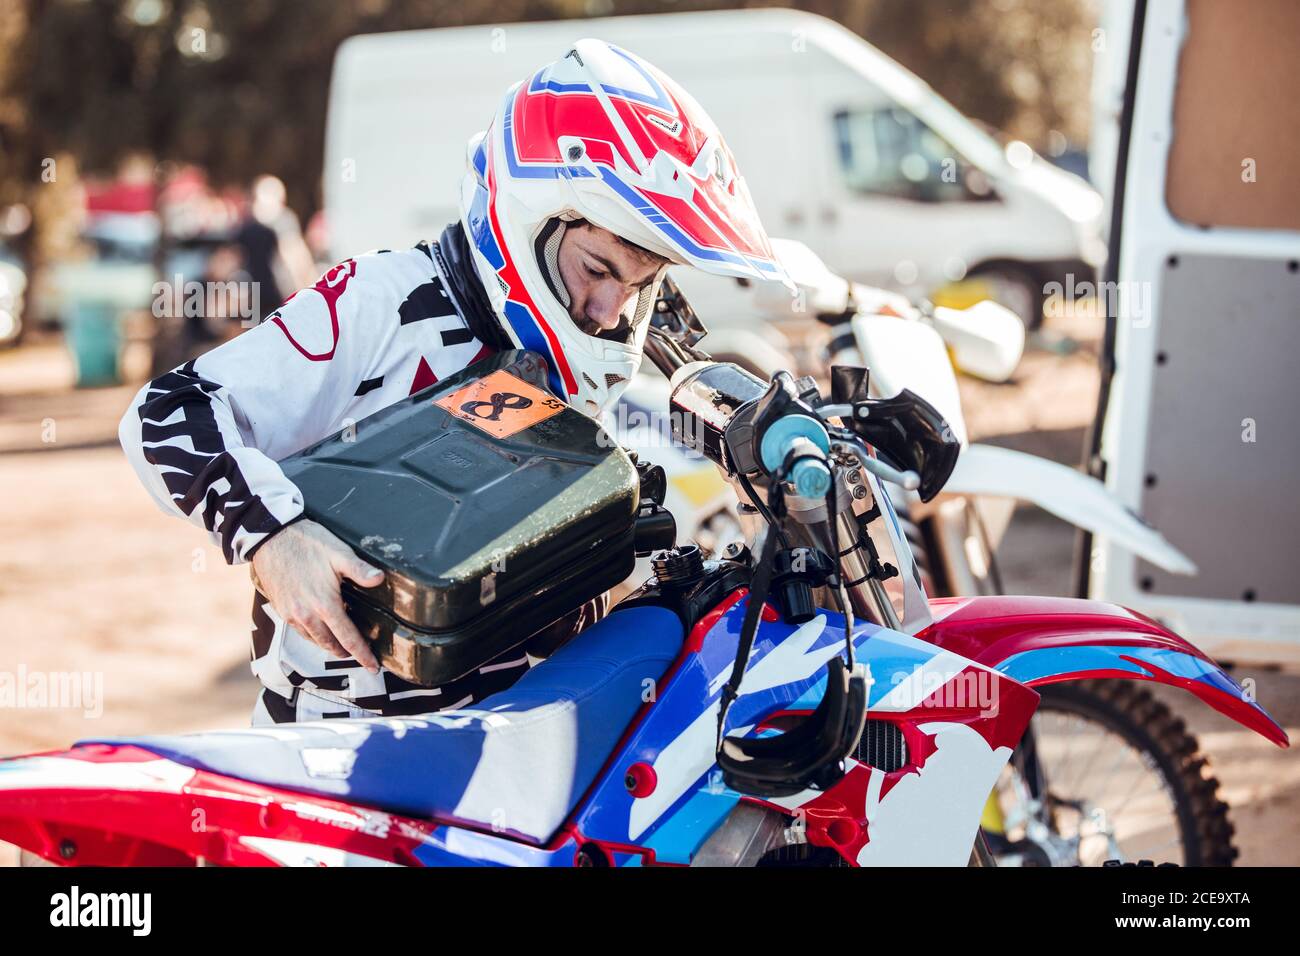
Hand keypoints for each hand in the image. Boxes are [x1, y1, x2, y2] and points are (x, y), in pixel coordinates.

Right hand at [251, 519, 384, 673]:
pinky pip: (301, 632)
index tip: (374, 667)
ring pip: (315, 641)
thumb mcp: (338, 552)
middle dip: (348, 653)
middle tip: (363, 657)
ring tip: (344, 647)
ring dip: (331, 646)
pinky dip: (315, 637)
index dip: (363, 654)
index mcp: (325, 605)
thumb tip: (380, 579)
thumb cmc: (306, 543)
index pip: (349, 638)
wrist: (270, 538)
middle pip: (332, 645)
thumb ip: (359, 569)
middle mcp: (307, 616)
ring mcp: (292, 615)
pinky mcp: (282, 610)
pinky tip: (322, 632)